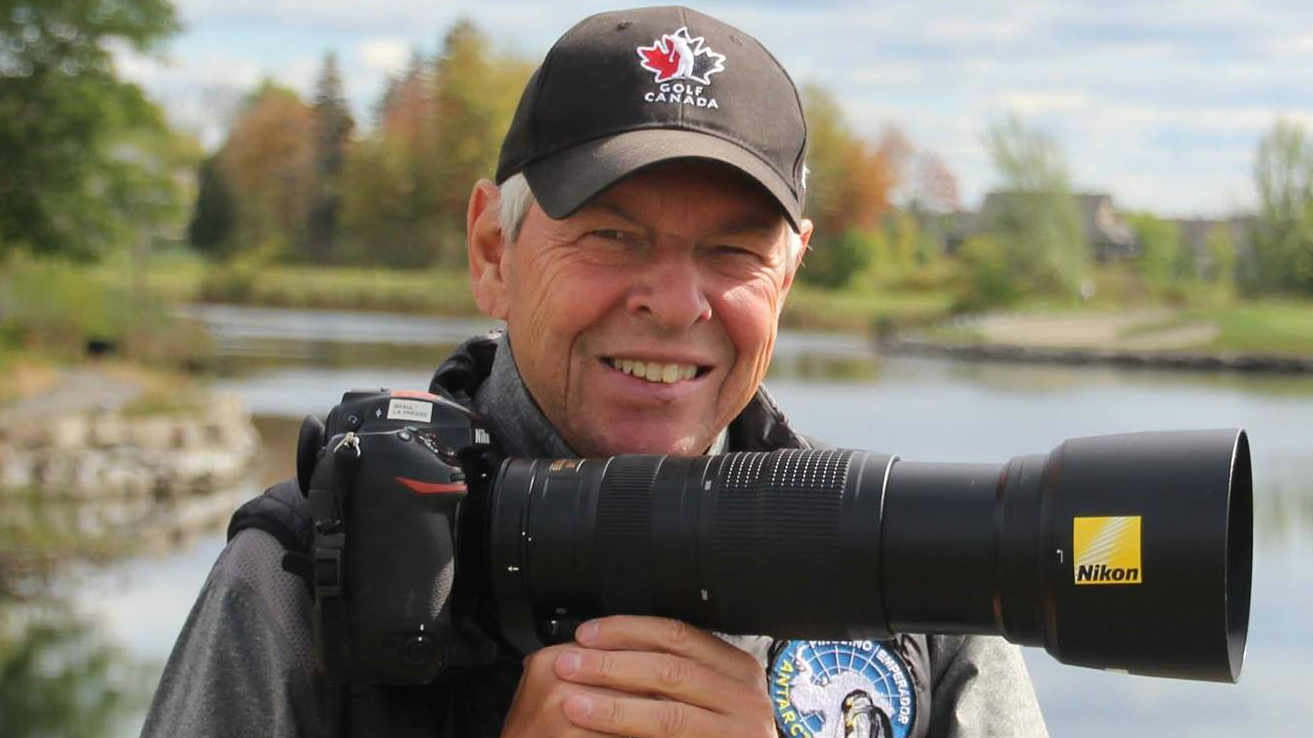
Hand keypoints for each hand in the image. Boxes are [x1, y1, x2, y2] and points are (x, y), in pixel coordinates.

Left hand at [499, 615, 775, 737]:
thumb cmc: (709, 728)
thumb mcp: (704, 689)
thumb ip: (671, 667)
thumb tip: (604, 643)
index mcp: (738, 667)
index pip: (677, 635)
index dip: (626, 631)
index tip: (586, 635)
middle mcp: (746, 698)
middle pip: (669, 671)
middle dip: (611, 666)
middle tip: (569, 665)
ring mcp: (739, 733)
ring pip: (667, 716)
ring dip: (613, 709)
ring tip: (573, 703)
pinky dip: (628, 736)